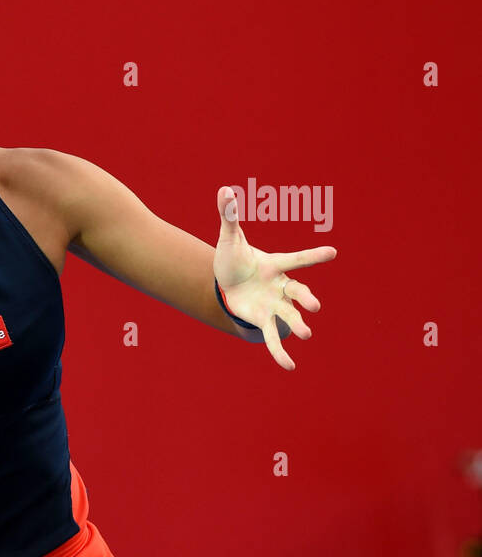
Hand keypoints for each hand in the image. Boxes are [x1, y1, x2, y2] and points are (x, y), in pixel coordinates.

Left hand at [214, 186, 336, 369]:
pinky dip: (280, 352)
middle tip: (314, 304)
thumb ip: (229, 215)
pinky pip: (273, 338)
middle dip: (306, 297)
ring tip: (306, 334)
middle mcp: (280, 286)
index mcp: (275, 265)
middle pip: (297, 291)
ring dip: (298, 324)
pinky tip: (289, 366)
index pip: (296, 259)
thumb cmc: (233, 259)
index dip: (313, 256)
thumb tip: (223, 189)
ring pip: (289, 316)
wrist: (226, 283)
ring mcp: (274, 305)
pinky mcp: (263, 320)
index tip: (332, 252)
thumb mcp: (229, 238)